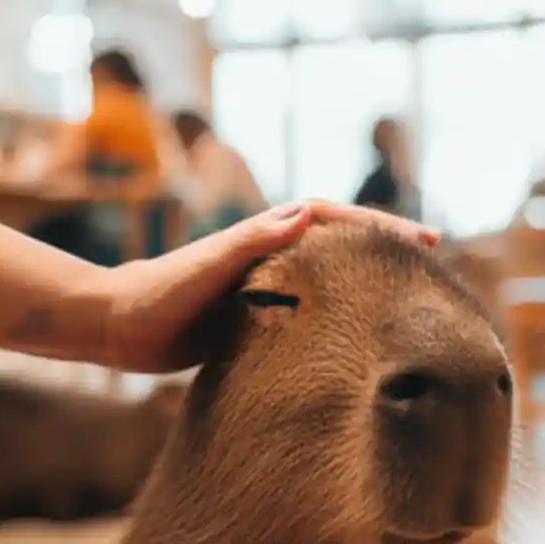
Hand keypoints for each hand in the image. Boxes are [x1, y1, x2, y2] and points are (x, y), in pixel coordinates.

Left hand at [95, 202, 438, 371]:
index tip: (422, 239)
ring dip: (364, 276)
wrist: (113, 326)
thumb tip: (303, 213)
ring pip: (327, 274)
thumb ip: (251, 240)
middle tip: (431, 256)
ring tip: (406, 290)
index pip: (333, 220)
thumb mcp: (205, 268)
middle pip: (338, 242)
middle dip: (383, 245)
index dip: (378, 228)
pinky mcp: (252, 316)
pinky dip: (337, 309)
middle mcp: (267, 255)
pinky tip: (354, 330)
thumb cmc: (155, 296)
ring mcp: (261, 285)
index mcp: (262, 238)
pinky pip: (308, 307)